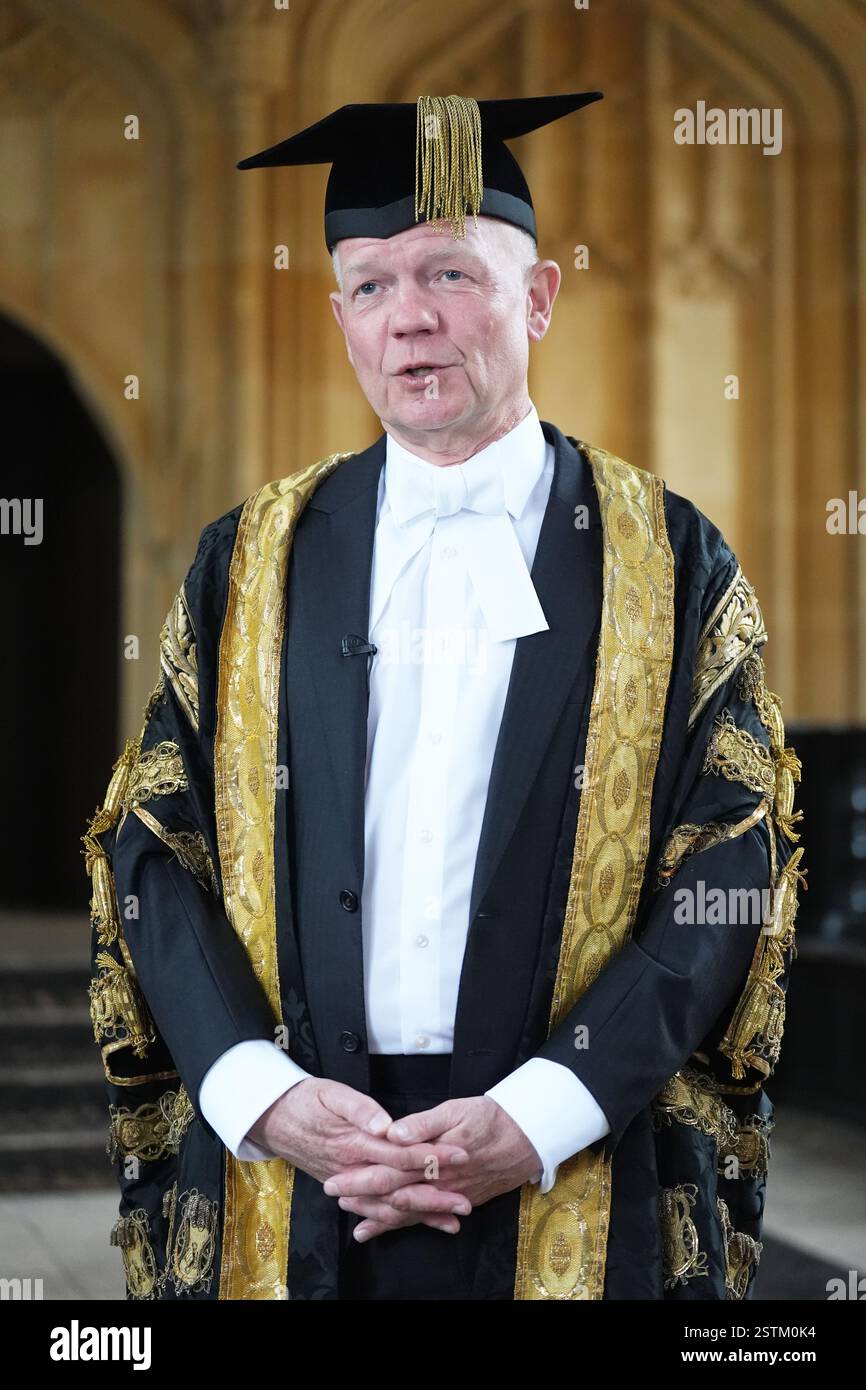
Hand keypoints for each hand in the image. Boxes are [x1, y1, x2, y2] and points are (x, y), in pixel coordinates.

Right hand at [248, 1078, 470, 1234]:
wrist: (272, 1118)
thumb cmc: (304, 1099)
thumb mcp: (331, 1093)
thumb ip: (360, 1108)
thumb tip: (386, 1124)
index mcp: (354, 1143)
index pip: (400, 1153)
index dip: (431, 1155)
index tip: (459, 1155)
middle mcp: (352, 1169)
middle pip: (399, 1186)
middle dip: (433, 1195)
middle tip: (464, 1201)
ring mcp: (348, 1182)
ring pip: (388, 1204)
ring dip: (421, 1214)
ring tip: (452, 1221)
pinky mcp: (346, 1188)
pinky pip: (373, 1209)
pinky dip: (397, 1220)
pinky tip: (420, 1224)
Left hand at [324, 1096, 541, 1240]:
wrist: (528, 1137)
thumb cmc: (491, 1118)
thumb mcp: (456, 1110)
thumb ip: (422, 1124)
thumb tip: (392, 1132)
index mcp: (433, 1158)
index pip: (389, 1171)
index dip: (361, 1177)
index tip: (335, 1179)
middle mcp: (438, 1183)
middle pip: (393, 1195)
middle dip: (362, 1199)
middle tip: (334, 1199)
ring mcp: (448, 1196)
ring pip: (408, 1211)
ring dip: (380, 1216)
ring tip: (355, 1222)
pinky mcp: (458, 1201)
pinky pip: (427, 1218)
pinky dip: (405, 1224)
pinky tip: (386, 1229)